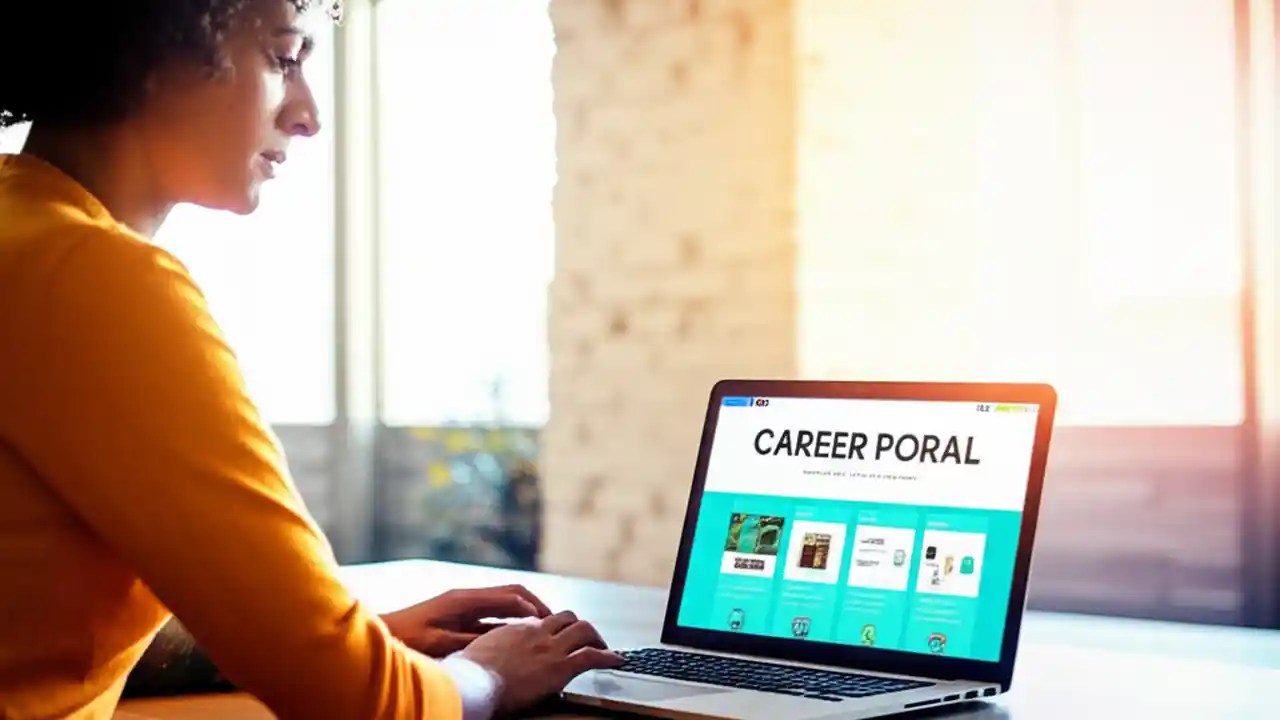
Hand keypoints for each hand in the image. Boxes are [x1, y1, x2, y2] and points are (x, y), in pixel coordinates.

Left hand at [381, 585, 551, 656]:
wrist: (379, 637)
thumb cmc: (406, 640)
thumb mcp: (442, 643)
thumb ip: (475, 639)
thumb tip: (508, 637)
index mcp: (465, 599)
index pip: (511, 597)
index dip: (534, 609)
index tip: (551, 623)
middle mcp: (467, 597)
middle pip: (511, 595)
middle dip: (535, 607)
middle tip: (555, 623)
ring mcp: (463, 606)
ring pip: (504, 605)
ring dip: (524, 615)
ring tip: (544, 630)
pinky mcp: (459, 617)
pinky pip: (492, 617)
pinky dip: (509, 624)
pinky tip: (518, 639)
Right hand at [460, 611, 625, 714]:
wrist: (473, 683)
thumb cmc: (467, 675)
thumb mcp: (474, 653)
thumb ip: (487, 649)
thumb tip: (477, 658)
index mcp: (516, 629)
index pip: (542, 620)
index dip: (555, 626)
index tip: (559, 634)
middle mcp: (536, 632)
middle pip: (567, 618)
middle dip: (579, 627)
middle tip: (587, 638)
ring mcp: (550, 648)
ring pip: (583, 630)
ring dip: (596, 637)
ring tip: (604, 647)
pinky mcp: (561, 667)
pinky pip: (593, 656)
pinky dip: (609, 656)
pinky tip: (617, 660)